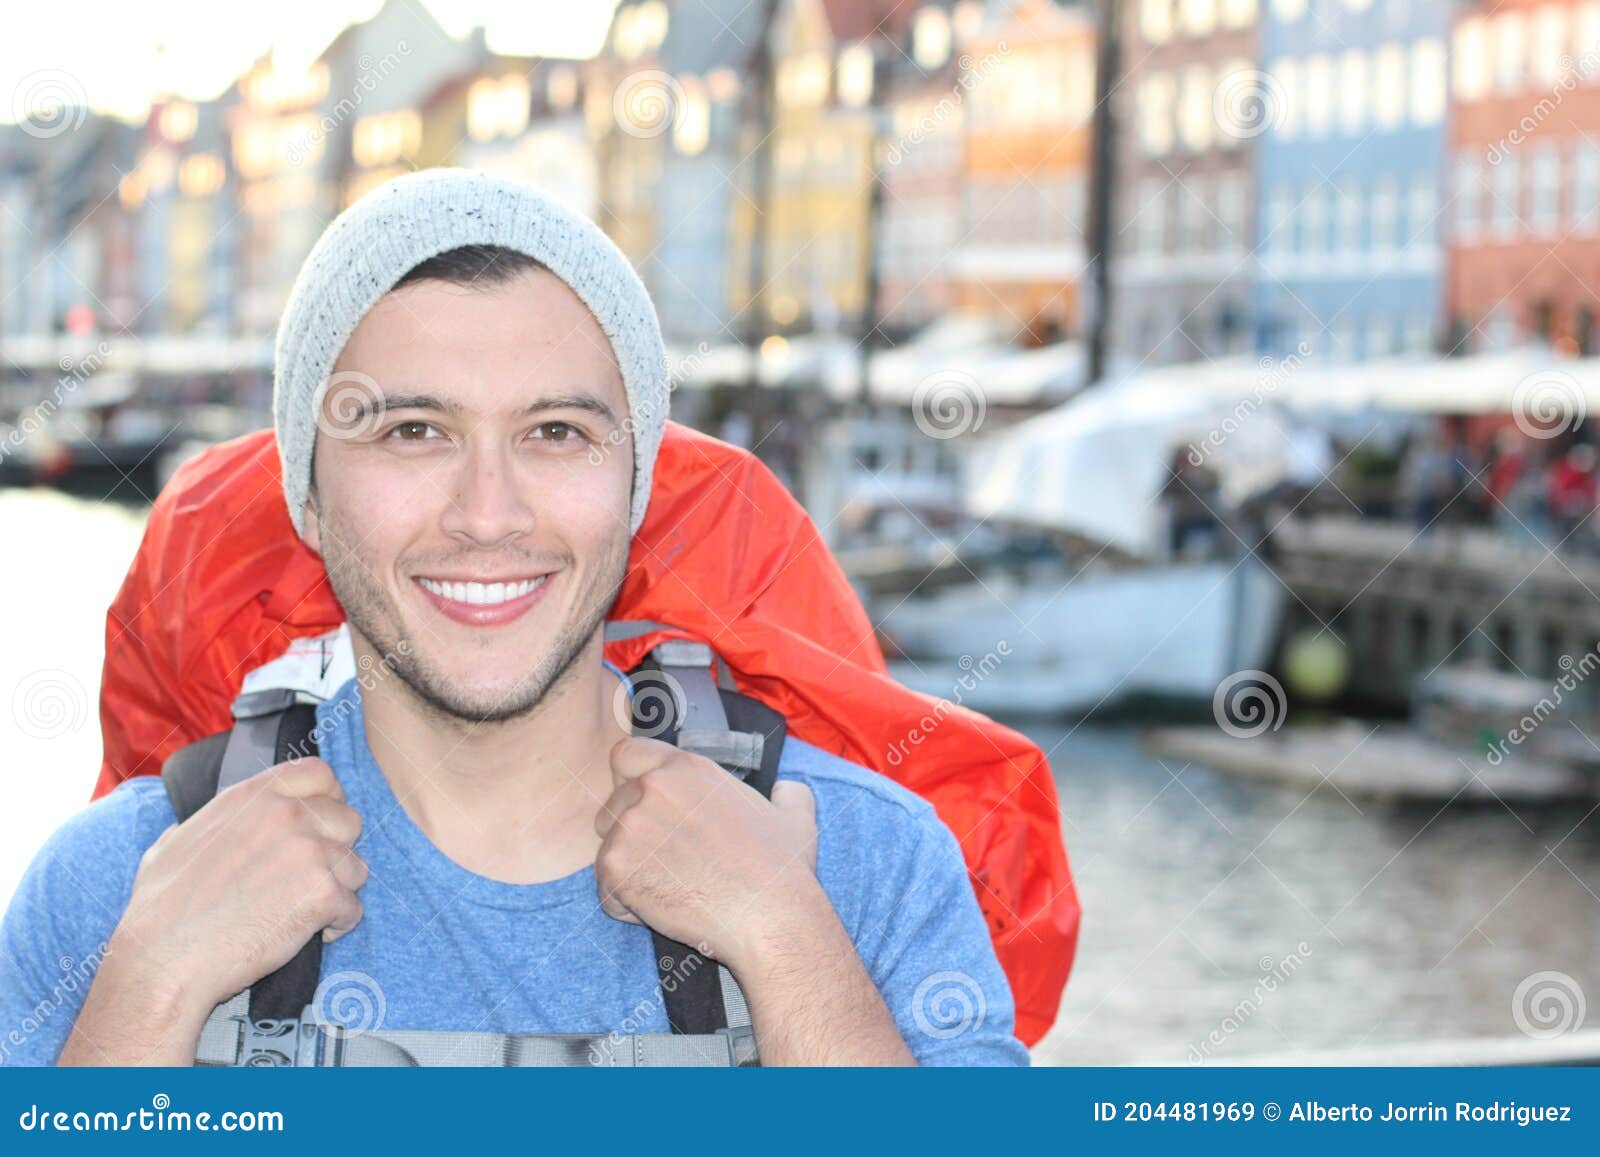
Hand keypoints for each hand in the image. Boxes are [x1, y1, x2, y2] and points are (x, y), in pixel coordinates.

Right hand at [110, 758, 367, 1015]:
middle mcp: (288, 814)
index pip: (320, 774)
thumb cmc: (160, 910)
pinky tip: (307, 936)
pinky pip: (354, 908)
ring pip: (356, 867)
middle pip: (349, 821)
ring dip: (337, 891)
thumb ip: (215, 821)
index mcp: (255, 796)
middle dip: (336, 852)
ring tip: (300, 913)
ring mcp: (309, 852)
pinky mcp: (323, 893)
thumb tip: (224, 821)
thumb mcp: (177, 841)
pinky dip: (336, 926)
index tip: (320, 827)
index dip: (329, 800)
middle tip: (306, 881)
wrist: (163, 960)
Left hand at [593, 737, 822, 970]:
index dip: (630, 781)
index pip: (625, 755)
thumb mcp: (794, 816)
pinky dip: (628, 908)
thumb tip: (788, 790)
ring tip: (672, 889)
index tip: (649, 808)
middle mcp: (653, 788)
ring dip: (630, 872)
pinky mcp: (617, 868)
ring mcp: (631, 827)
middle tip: (667, 863)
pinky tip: (666, 909)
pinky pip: (606, 891)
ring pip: (607, 849)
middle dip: (630, 835)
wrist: (770, 917)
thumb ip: (787, 794)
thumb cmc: (782, 870)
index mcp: (687, 768)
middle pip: (611, 805)